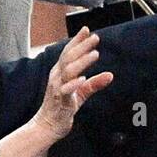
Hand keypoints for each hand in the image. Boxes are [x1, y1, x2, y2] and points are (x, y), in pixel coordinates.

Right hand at [33, 26, 111, 144]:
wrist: (47, 126)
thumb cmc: (61, 107)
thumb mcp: (81, 93)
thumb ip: (94, 83)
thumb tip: (110, 75)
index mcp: (60, 72)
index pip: (68, 52)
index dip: (77, 40)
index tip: (86, 30)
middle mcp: (57, 77)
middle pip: (68, 57)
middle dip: (82, 46)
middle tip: (95, 38)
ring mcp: (56, 88)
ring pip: (68, 70)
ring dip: (81, 61)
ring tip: (94, 54)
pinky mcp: (59, 100)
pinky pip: (65, 90)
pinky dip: (73, 84)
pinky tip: (82, 79)